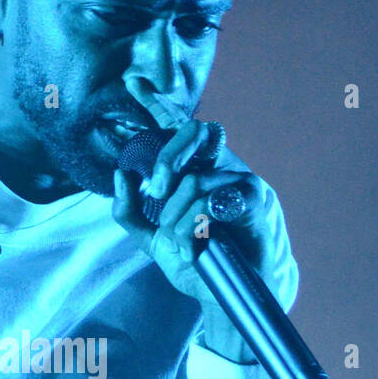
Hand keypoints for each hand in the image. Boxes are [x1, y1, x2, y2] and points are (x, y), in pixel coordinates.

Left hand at [110, 81, 284, 308]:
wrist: (232, 295)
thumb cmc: (200, 262)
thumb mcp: (154, 241)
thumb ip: (131, 212)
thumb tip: (120, 175)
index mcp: (196, 171)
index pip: (178, 130)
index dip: (159, 105)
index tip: (135, 83)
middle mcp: (220, 167)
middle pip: (194, 132)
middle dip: (167, 158)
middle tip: (155, 191)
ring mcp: (241, 179)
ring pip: (197, 179)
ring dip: (178, 215)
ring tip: (180, 239)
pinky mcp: (256, 199)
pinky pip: (216, 199)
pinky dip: (198, 223)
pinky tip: (199, 241)